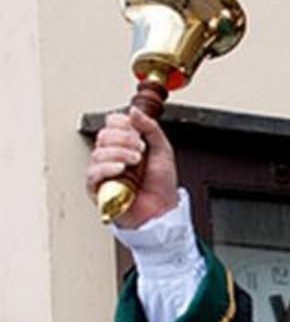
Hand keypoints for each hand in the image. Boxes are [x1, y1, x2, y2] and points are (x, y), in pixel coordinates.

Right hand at [86, 107, 178, 228]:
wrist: (163, 210)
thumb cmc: (161, 185)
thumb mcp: (163, 150)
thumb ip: (150, 128)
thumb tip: (133, 111)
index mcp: (125, 145)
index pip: (112, 124)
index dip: (123, 124)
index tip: (138, 133)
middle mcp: (112, 156)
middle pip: (104, 135)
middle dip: (124, 139)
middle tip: (140, 149)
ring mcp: (104, 172)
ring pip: (99, 152)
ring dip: (120, 152)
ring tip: (136, 161)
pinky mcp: (98, 188)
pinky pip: (94, 173)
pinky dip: (107, 167)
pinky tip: (121, 168)